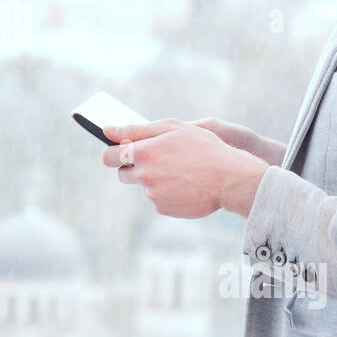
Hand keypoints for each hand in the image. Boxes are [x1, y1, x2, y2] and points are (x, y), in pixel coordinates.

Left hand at [100, 118, 269, 218]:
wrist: (229, 178)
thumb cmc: (202, 147)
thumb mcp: (172, 128)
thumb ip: (135, 129)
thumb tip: (106, 131)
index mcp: (143, 152)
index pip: (108, 156)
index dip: (112, 154)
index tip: (118, 152)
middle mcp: (143, 175)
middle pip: (122, 174)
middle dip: (133, 167)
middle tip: (156, 160)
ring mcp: (153, 194)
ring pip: (144, 186)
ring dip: (154, 180)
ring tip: (180, 171)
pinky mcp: (163, 208)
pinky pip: (158, 199)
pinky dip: (168, 193)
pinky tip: (186, 184)